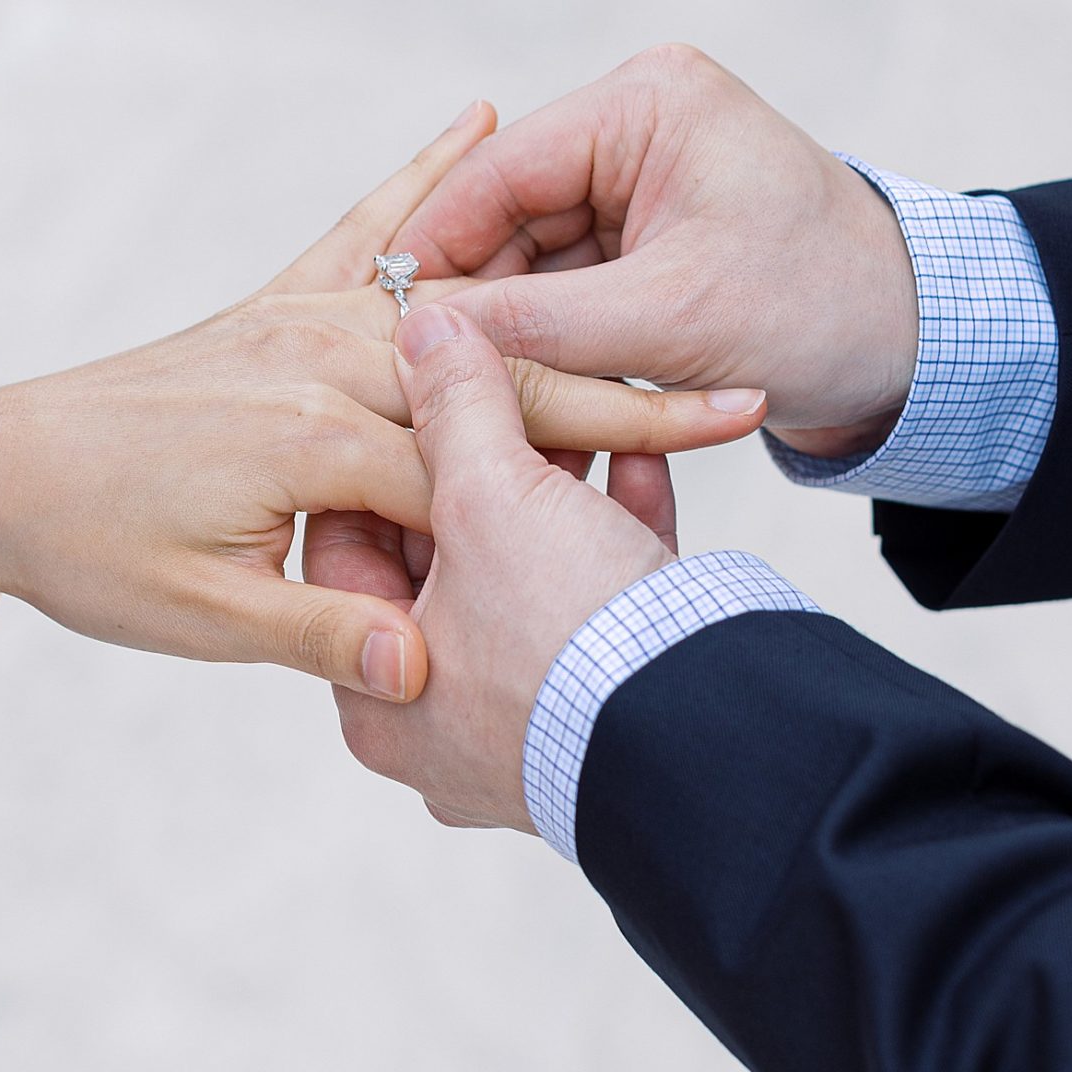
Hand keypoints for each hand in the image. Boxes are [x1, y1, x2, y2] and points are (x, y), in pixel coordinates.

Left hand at [0, 100, 763, 697]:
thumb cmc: (89, 553)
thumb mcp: (196, 617)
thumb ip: (319, 630)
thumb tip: (426, 664)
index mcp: (312, 441)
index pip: (492, 458)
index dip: (613, 456)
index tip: (719, 444)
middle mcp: (317, 360)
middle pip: (505, 377)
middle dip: (628, 383)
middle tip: (741, 381)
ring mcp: (297, 319)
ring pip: (462, 307)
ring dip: (567, 305)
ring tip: (669, 293)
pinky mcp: (274, 304)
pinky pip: (366, 230)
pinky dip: (423, 176)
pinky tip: (482, 118)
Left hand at [305, 305, 679, 829]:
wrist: (717, 742)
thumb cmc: (571, 641)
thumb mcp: (490, 501)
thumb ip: (453, 407)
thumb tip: (421, 328)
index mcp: (382, 697)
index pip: (354, 548)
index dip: (385, 450)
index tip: (419, 381)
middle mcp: (446, 726)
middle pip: (450, 560)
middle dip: (490, 467)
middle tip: (507, 385)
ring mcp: (536, 724)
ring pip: (534, 575)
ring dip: (562, 486)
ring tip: (591, 409)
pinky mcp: (620, 710)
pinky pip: (603, 602)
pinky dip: (618, 526)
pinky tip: (642, 455)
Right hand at [388, 43, 918, 458]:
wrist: (920, 349)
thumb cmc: (820, 311)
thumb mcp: (671, 321)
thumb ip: (542, 327)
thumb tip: (418, 335)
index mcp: (650, 103)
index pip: (505, 170)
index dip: (434, 246)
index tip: (375, 316)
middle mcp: (636, 124)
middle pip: (508, 214)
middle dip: (469, 295)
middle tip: (404, 372)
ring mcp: (639, 180)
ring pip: (529, 258)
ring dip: (504, 325)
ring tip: (451, 392)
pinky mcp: (645, 236)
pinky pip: (566, 284)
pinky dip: (544, 338)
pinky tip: (506, 389)